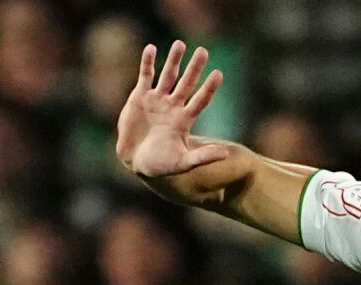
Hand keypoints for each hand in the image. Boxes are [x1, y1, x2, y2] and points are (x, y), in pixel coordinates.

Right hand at [116, 42, 228, 178]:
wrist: (135, 161)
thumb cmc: (160, 165)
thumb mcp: (182, 162)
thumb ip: (203, 157)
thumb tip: (226, 154)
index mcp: (185, 120)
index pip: (201, 100)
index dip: (209, 88)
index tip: (218, 74)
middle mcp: (173, 106)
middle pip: (187, 83)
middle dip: (194, 68)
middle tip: (203, 51)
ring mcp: (157, 99)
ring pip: (168, 75)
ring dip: (173, 60)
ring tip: (180, 44)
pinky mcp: (140, 96)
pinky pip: (145, 75)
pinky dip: (148, 62)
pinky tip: (151, 48)